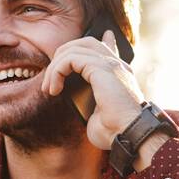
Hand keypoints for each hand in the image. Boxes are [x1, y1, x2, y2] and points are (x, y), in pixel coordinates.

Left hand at [41, 29, 144, 151]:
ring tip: (49, 88)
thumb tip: (75, 100)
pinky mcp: (102, 67)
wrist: (128, 134)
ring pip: (74, 49)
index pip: (107, 47)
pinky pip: (71, 58)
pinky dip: (57, 72)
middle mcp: (117, 65)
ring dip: (54, 68)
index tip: (79, 49)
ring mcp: (111, 64)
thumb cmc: (115, 132)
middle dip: (62, 56)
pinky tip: (55, 89)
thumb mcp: (99, 114)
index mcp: (120, 74)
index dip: (95, 43)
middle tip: (51, 79)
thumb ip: (89, 100)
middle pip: (85, 43)